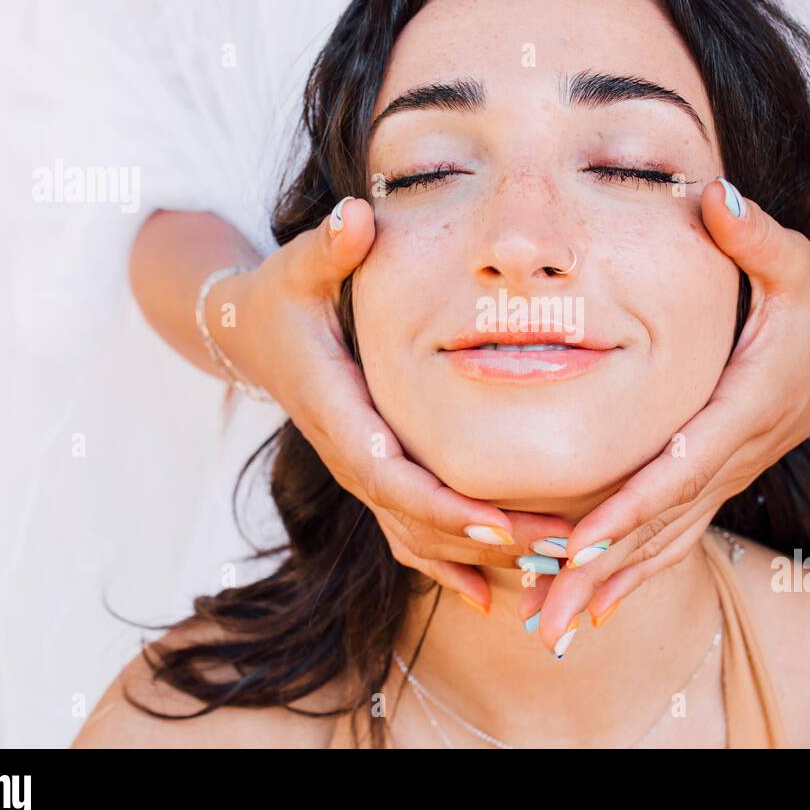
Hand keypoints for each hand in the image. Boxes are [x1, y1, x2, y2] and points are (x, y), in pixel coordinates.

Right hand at [209, 197, 571, 611]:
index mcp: (335, 406)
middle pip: (413, 516)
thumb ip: (329, 248)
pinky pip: (407, 534)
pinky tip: (495, 593)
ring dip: (480, 559)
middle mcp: (346, 451)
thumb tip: (355, 216)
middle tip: (558, 548)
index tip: (496, 522)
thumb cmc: (285, 296)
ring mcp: (358, 471)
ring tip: (550, 571)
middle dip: (484, 539)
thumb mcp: (298, 266)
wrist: (252, 335)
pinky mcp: (371, 476)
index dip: (438, 503)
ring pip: (413, 535)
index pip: (386, 471)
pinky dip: (449, 566)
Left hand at [524, 178, 809, 651]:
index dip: (630, 507)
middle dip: (600, 573)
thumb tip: (715, 195)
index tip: (578, 544)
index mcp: (745, 406)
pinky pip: (676, 537)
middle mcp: (734, 453)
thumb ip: (755, 233)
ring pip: (665, 543)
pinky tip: (595, 607)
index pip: (679, 466)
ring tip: (553, 633)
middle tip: (543, 622)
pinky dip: (635, 574)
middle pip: (661, 524)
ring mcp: (728, 472)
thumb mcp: (796, 261)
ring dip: (609, 588)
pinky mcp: (719, 476)